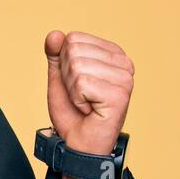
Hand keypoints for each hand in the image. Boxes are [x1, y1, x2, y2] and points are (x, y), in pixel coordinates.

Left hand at [44, 30, 133, 155]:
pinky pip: (81, 84)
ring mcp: (125, 78)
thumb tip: (54, 34)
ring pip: (77, 66)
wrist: (78, 144)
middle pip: (73, 50)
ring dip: (72, 90)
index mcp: (113, 53)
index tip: (76, 84)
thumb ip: (56, 54)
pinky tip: (89, 110)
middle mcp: (124, 63)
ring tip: (85, 103)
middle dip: (67, 76)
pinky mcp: (120, 94)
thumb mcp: (60, 78)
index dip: (64, 64)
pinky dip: (77, 100)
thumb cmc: (73, 113)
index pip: (73, 39)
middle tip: (79, 96)